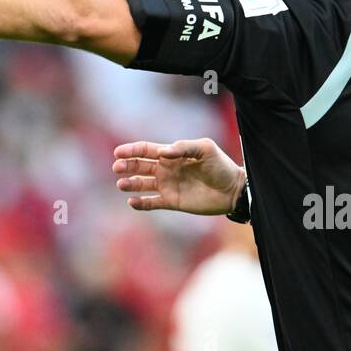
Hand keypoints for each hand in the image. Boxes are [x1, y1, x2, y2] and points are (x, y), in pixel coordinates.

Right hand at [110, 138, 244, 215]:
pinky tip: (132, 202)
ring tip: (121, 184)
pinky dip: (141, 203)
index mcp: (172, 154)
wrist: (233, 190)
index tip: (118, 153)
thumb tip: (162, 151)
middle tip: (117, 168)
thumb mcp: (205, 149)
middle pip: (140, 166)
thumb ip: (183, 147)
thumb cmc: (221, 165)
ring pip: (142, 184)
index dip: (132, 150)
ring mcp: (168, 186)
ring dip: (130, 184)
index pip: (147, 150)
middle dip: (127, 166)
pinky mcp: (172, 202)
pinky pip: (152, 203)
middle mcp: (166, 169)